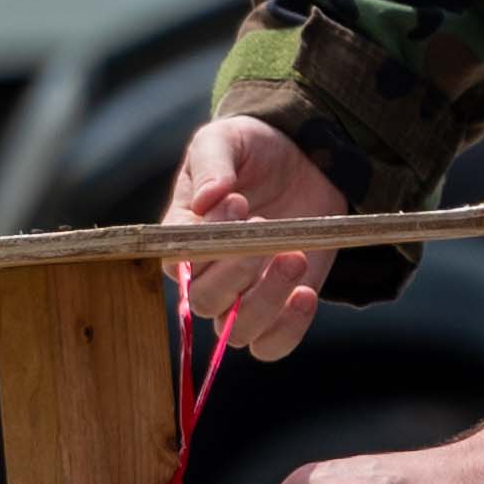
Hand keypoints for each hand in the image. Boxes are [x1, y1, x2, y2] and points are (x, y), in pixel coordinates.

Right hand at [170, 115, 348, 361]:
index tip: (237, 202)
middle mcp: (207, 274)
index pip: (178, 261)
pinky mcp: (279, 305)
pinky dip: (287, 329)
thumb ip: (212, 162)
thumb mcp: (228, 139)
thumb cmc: (253, 149)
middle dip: (236, 271)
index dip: (204, 244)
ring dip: (266, 300)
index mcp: (182, 236)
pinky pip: (271, 345)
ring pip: (236, 331)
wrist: (303, 158)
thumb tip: (208, 198)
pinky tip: (305, 293)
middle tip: (265, 228)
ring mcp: (242, 295)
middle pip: (205, 301)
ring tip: (294, 255)